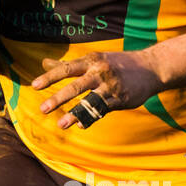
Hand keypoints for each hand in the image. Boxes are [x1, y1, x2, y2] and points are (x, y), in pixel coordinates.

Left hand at [32, 50, 161, 128]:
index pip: (67, 69)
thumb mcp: (94, 59)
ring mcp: (110, 87)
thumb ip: (68, 64)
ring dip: (75, 114)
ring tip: (61, 124)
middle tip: (43, 109)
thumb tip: (44, 62)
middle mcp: (100, 72)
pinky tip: (81, 126)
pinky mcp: (120, 100)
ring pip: (89, 101)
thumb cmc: (117, 63)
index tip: (35, 86)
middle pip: (75, 86)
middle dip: (58, 98)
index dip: (50, 77)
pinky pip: (103, 111)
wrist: (150, 68)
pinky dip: (91, 118)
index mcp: (91, 61)